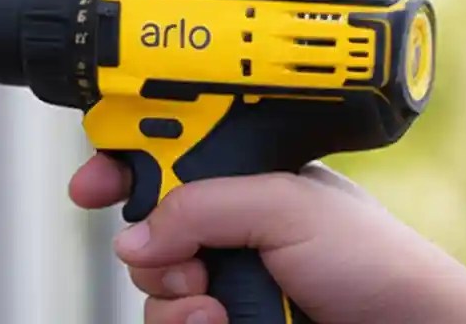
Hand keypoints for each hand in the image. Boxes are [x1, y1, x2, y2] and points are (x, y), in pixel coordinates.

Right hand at [70, 155, 465, 323]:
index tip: (89, 186)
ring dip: (172, 296)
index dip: (119, 166)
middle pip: (143, 228)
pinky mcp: (226, 323)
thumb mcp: (284, 206)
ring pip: (151, 285)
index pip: (162, 158)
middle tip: (180, 260)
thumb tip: (136, 237)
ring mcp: (226, 282)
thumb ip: (201, 205)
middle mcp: (228, 230)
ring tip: (215, 302)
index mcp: (241, 180)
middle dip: (148, 246)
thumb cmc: (376, 263)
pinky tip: (221, 322)